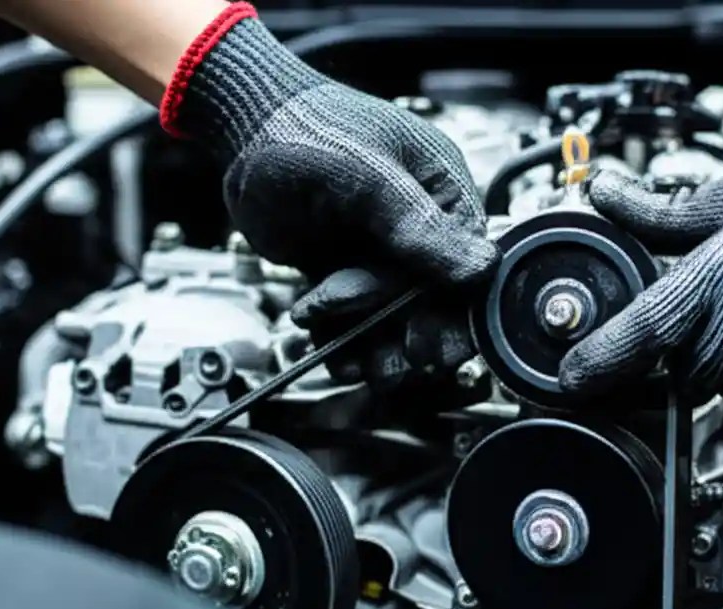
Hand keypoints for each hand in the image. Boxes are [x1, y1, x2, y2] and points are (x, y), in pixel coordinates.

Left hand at [161, 6, 496, 384]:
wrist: (242, 130)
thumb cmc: (305, 129)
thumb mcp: (367, 177)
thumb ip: (419, 226)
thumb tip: (479, 268)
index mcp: (443, 194)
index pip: (469, 268)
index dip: (453, 314)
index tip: (429, 346)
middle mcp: (421, 227)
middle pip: (433, 302)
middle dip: (408, 336)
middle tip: (389, 366)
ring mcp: (382, 253)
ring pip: (392, 317)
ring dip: (373, 346)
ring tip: (351, 362)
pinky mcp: (346, 271)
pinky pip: (354, 318)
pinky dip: (342, 339)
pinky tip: (331, 351)